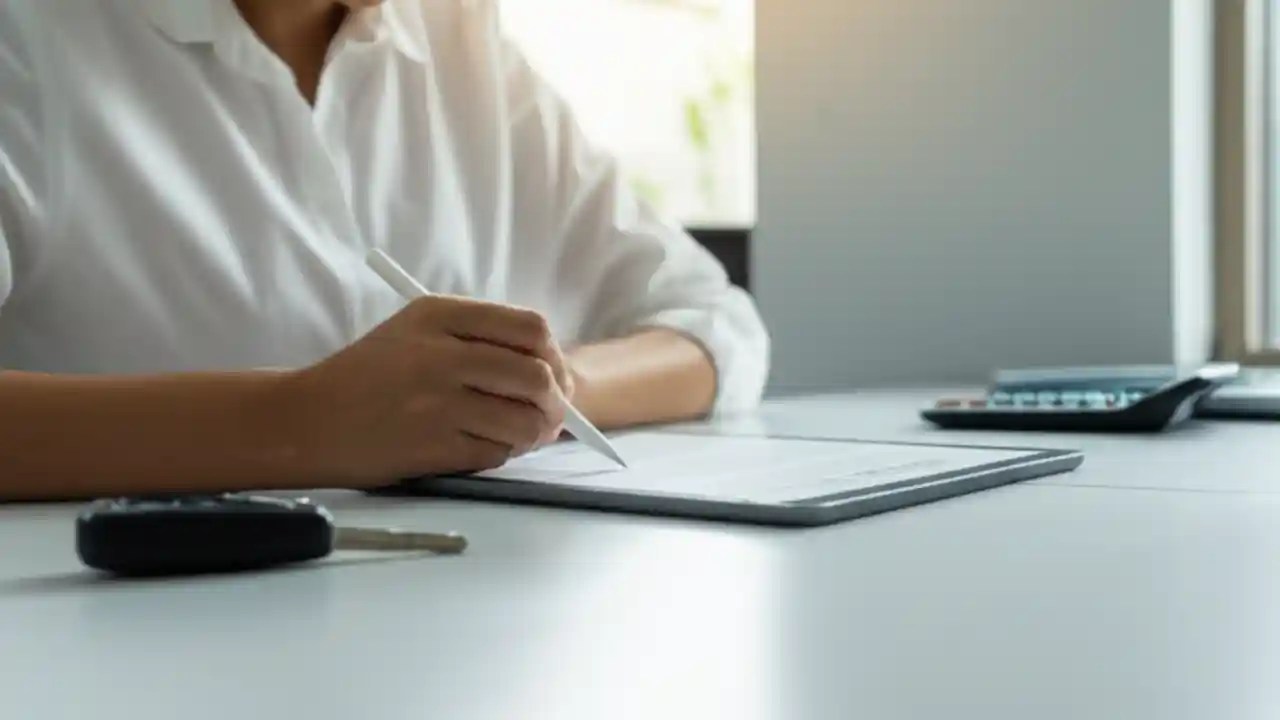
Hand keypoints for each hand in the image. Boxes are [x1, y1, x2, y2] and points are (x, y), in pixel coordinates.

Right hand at [278, 296, 573, 485]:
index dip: (553, 355)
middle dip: (556, 402)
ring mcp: (437, 403)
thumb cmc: (370, 374)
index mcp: (440, 316)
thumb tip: (550, 369)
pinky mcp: (432, 446)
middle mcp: (441, 355)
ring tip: (524, 433)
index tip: (553, 373)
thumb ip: (478, 337)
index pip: (530, 329)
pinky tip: (486, 445)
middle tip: (552, 414)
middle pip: (536, 377)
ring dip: (534, 433)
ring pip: (523, 421)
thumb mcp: (417, 331)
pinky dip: (501, 453)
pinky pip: (496, 452)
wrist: (309, 420)